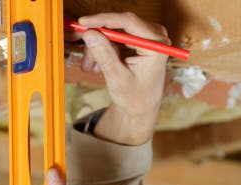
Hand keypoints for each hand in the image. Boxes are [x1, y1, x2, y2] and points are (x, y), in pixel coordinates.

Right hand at [72, 12, 168, 144]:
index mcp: (156, 46)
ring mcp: (146, 36)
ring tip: (91, 67)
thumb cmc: (136, 98)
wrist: (142, 108)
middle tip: (83, 51)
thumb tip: (89, 34)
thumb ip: (104, 56)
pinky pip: (114, 36)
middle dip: (98, 38)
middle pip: (119, 24)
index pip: (128, 22)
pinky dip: (103, 48)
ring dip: (98, 47)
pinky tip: (98, 64)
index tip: (84, 22)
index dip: (104, 19)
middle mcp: (155, 36)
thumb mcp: (117, 80)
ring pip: (113, 30)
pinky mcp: (137, 39)